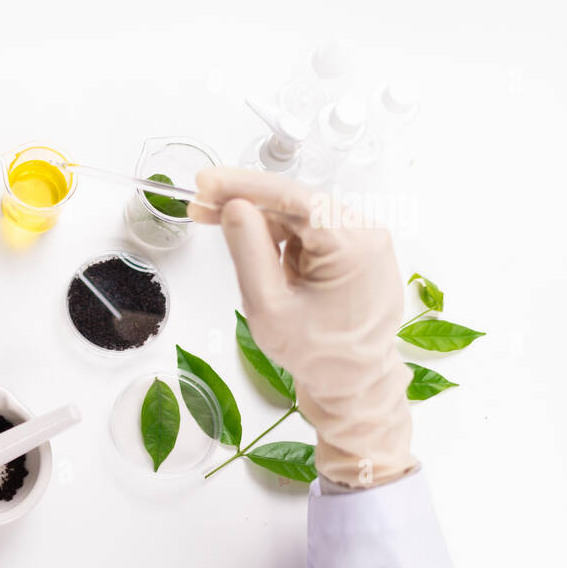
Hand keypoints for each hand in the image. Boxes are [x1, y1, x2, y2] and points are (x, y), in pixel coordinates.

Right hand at [188, 168, 413, 487]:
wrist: (356, 384)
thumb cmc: (315, 354)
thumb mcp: (268, 306)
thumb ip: (248, 251)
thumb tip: (234, 206)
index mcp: (352, 245)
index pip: (291, 198)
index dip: (243, 185)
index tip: (205, 183)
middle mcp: (367, 234)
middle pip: (295, 203)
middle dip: (246, 204)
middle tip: (200, 207)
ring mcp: (368, 241)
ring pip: (301, 216)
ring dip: (263, 226)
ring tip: (237, 250)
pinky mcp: (361, 250)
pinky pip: (313, 232)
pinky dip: (283, 239)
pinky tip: (268, 263)